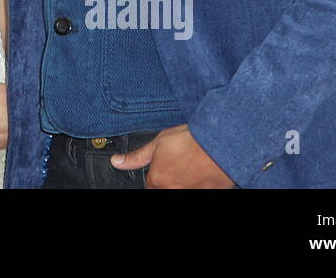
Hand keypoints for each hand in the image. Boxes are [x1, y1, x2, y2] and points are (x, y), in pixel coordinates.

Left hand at [111, 124, 234, 187]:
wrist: (219, 143)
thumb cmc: (190, 141)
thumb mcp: (157, 143)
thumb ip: (136, 157)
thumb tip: (116, 162)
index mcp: (157, 181)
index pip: (151, 185)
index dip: (157, 175)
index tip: (165, 167)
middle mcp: (172, 191)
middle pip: (166, 189)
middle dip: (171, 179)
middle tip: (181, 165)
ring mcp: (191, 194)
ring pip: (183, 190)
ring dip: (186, 182)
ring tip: (193, 168)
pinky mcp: (210, 194)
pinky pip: (199, 190)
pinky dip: (200, 184)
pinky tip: (204, 172)